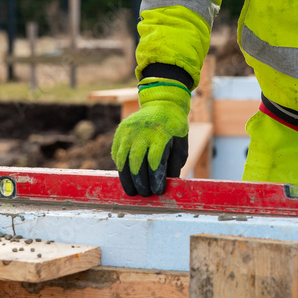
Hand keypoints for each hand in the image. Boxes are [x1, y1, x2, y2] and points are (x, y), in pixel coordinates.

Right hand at [111, 80, 189, 196]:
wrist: (163, 102)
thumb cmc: (174, 128)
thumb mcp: (180, 145)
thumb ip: (175, 164)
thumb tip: (168, 186)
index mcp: (160, 134)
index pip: (154, 161)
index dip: (155, 178)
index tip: (157, 191)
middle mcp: (142, 132)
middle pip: (137, 162)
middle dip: (140, 181)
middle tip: (144, 194)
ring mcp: (129, 130)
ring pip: (123, 159)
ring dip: (126, 178)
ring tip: (131, 191)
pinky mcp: (121, 131)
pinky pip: (117, 153)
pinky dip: (120, 167)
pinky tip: (126, 177)